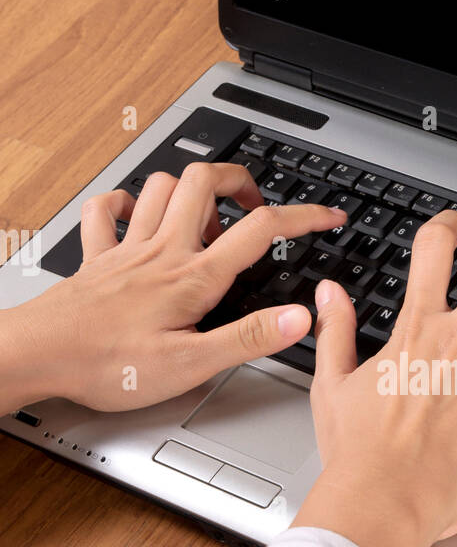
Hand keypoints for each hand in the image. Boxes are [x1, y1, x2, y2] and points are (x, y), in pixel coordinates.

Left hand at [0, 163, 345, 413]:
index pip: (261, 231)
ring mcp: (127, 249)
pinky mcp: (96, 258)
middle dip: (242, 181)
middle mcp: (162, 252)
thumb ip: (248, 338)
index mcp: (193, 279)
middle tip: (259, 205)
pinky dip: (127, 203)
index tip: (328, 215)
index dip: (303, 217)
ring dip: (193, 188)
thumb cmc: (107, 365)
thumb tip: (299, 317)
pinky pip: (108, 210)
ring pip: (163, 186)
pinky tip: (139, 217)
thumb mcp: (190, 366)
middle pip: (207, 182)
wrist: (38, 355)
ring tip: (212, 212)